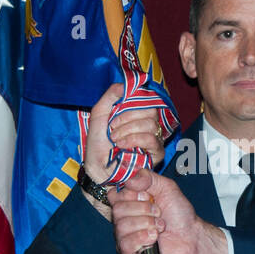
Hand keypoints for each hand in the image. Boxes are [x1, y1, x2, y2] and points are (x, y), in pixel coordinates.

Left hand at [83, 84, 167, 201]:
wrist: (98, 169)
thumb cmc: (97, 145)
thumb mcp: (98, 116)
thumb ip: (109, 97)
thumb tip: (124, 84)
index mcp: (135, 114)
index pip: (145, 98)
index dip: (132, 102)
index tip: (116, 111)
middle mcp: (147, 124)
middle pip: (150, 110)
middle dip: (127, 118)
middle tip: (112, 129)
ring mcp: (153, 138)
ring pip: (150, 124)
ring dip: (128, 131)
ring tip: (115, 140)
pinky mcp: (156, 153)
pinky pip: (152, 139)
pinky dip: (134, 139)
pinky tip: (122, 146)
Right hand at [112, 168, 228, 253]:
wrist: (191, 237)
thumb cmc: (179, 215)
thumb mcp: (166, 187)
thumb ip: (147, 177)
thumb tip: (128, 181)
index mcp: (128, 204)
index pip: (113, 195)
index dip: (130, 194)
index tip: (147, 196)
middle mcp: (123, 221)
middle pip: (117, 210)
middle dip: (143, 209)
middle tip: (159, 213)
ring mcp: (124, 239)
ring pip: (121, 227)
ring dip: (146, 224)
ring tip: (160, 227)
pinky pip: (125, 244)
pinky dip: (142, 238)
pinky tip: (154, 239)